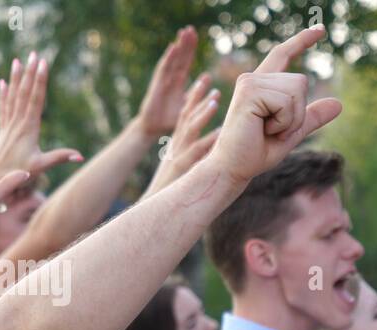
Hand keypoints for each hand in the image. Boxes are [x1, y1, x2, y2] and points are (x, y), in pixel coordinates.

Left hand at [0, 52, 81, 186]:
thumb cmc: (18, 176)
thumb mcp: (40, 167)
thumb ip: (59, 158)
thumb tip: (80, 155)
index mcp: (27, 129)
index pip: (35, 99)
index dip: (39, 81)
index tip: (42, 64)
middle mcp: (16, 124)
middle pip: (24, 94)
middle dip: (30, 73)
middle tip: (34, 54)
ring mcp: (8, 127)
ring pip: (13, 98)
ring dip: (16, 79)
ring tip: (17, 61)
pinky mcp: (2, 132)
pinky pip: (3, 109)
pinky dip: (4, 95)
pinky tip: (3, 83)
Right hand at [137, 26, 198, 136]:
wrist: (153, 129)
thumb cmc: (169, 120)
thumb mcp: (188, 107)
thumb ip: (198, 97)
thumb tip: (214, 92)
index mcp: (177, 83)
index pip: (185, 62)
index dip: (190, 50)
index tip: (195, 36)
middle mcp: (170, 80)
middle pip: (179, 58)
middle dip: (184, 44)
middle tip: (190, 29)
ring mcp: (163, 81)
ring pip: (172, 60)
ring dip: (178, 47)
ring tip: (183, 33)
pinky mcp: (157, 86)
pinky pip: (163, 70)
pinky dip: (168, 58)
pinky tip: (173, 47)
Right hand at [145, 73, 220, 196]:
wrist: (154, 204)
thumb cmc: (172, 185)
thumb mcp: (183, 162)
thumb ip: (198, 151)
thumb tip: (217, 143)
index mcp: (176, 141)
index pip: (183, 112)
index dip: (193, 95)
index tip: (204, 79)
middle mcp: (176, 143)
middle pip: (184, 114)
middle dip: (196, 96)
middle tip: (208, 79)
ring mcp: (177, 154)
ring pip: (189, 128)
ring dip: (202, 113)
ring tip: (215, 100)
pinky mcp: (180, 167)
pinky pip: (196, 151)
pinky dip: (209, 140)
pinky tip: (222, 132)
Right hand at [207, 26, 342, 186]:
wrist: (233, 169)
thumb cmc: (255, 153)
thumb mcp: (291, 132)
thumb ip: (311, 117)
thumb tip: (339, 104)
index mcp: (261, 86)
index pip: (282, 55)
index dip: (301, 41)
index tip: (320, 30)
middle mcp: (254, 79)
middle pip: (301, 81)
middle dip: (297, 112)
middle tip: (273, 130)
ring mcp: (250, 83)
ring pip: (296, 89)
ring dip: (291, 118)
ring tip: (267, 130)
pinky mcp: (249, 92)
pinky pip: (287, 101)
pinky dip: (283, 121)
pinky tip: (262, 129)